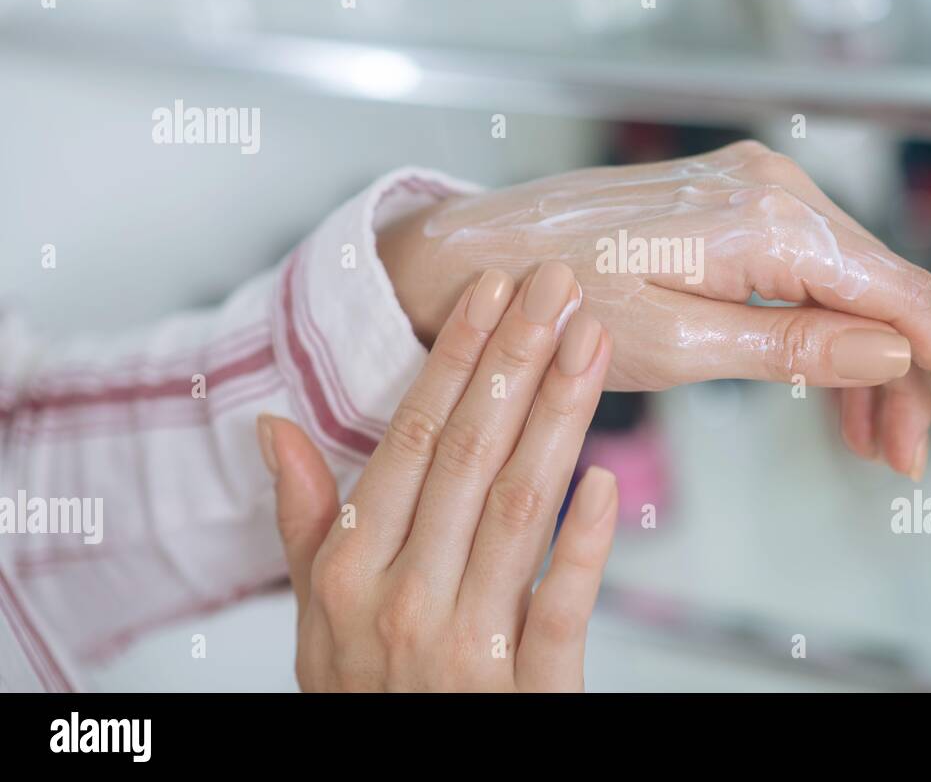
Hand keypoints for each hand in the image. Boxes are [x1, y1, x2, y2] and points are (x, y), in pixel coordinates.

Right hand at [257, 263, 615, 690]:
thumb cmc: (365, 695)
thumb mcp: (312, 616)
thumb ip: (303, 520)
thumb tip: (273, 426)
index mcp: (347, 571)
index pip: (411, 440)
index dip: (455, 360)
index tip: (493, 292)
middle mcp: (401, 599)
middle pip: (468, 455)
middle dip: (515, 360)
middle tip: (557, 286)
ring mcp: (466, 646)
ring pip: (517, 508)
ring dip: (558, 416)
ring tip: (589, 343)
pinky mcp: (527, 691)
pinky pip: (560, 608)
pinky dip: (583, 544)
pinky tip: (605, 479)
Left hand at [379, 140, 930, 478]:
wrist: (487, 256)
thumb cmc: (565, 304)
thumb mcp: (681, 344)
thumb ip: (794, 345)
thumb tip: (896, 351)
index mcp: (766, 220)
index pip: (895, 294)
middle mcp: (773, 186)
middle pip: (879, 287)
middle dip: (903, 376)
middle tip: (901, 459)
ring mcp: (753, 188)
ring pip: (847, 280)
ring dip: (865, 359)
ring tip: (867, 442)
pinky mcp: (732, 202)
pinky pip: (805, 268)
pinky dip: (823, 327)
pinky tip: (828, 386)